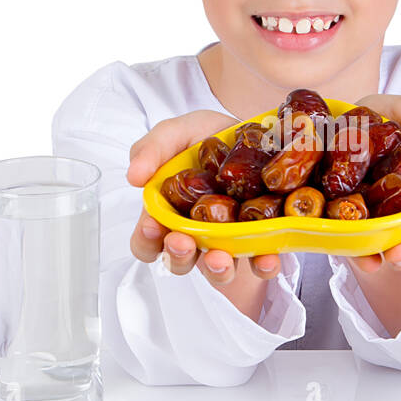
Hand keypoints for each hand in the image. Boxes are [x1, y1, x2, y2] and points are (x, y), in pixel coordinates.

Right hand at [126, 110, 283, 285]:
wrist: (257, 131)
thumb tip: (134, 176)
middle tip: (183, 243)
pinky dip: (263, 266)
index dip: (146, 242)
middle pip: (180, 260)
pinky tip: (266, 258)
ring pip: (218, 270)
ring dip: (217, 270)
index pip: (147, 241)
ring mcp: (228, 241)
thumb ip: (152, 149)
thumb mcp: (177, 133)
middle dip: (178, 257)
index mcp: (169, 212)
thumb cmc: (208, 136)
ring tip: (221, 258)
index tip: (152, 228)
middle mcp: (197, 233)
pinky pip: (261, 263)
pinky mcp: (260, 242)